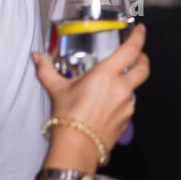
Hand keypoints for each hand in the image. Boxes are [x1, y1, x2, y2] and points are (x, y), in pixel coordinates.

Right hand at [32, 25, 149, 159]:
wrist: (75, 148)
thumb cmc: (67, 119)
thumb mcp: (57, 90)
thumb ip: (47, 70)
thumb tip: (37, 58)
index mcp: (107, 75)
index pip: (132, 50)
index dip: (139, 37)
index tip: (140, 30)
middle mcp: (121, 88)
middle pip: (143, 68)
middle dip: (143, 59)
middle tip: (137, 55)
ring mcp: (126, 105)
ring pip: (135, 88)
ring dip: (128, 84)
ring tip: (112, 86)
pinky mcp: (126, 120)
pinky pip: (128, 105)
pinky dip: (122, 101)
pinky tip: (108, 105)